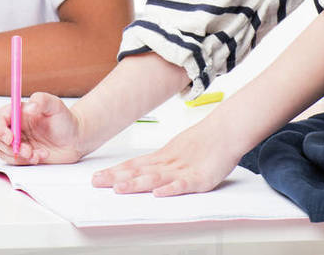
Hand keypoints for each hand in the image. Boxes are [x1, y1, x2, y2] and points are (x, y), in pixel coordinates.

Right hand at [0, 91, 88, 164]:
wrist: (76, 139)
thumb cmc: (65, 120)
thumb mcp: (55, 105)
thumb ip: (42, 100)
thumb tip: (28, 107)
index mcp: (18, 113)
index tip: (9, 137)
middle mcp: (16, 127)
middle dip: (9, 146)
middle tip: (26, 149)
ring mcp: (19, 142)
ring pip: (4, 152)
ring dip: (18, 156)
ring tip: (36, 153)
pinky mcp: (24, 156)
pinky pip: (16, 161)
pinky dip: (27, 161)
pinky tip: (41, 155)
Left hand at [91, 123, 241, 196]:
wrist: (226, 130)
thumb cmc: (203, 141)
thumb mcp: (176, 151)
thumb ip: (159, 163)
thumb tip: (138, 171)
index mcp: (162, 157)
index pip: (134, 164)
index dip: (115, 172)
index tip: (96, 177)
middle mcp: (168, 163)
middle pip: (139, 171)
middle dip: (116, 178)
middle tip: (96, 182)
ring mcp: (183, 169)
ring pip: (156, 177)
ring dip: (137, 183)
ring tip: (119, 189)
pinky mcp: (200, 178)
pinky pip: (183, 184)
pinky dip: (170, 189)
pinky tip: (159, 193)